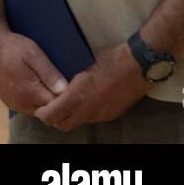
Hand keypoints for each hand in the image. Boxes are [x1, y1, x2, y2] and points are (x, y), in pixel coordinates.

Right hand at [0, 27, 66, 112]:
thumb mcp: (34, 55)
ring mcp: (14, 104)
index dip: (67, 96)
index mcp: (28, 93)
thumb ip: (49, 73)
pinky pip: (30, 107)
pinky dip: (38, 100)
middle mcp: (20, 103)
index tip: (76, 85)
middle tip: (68, 83)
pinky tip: (44, 86)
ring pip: (39, 109)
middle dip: (59, 99)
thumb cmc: (14, 49)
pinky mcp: (11, 102)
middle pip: (48, 109)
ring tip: (56, 83)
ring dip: (49, 100)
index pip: (55, 104)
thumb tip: (64, 89)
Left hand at [33, 43, 148, 130]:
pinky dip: (90, 112)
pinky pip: (95, 118)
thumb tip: (61, 84)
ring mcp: (100, 115)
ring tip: (78, 101)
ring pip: (80, 121)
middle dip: (56, 118)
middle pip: (62, 125)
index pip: (49, 116)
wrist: (140, 64)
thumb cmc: (112, 59)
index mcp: (76, 96)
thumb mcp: (84, 65)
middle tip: (57, 106)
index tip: (43, 106)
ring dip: (74, 115)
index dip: (43, 113)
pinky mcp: (112, 114)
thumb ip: (70, 80)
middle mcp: (86, 110)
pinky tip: (96, 99)